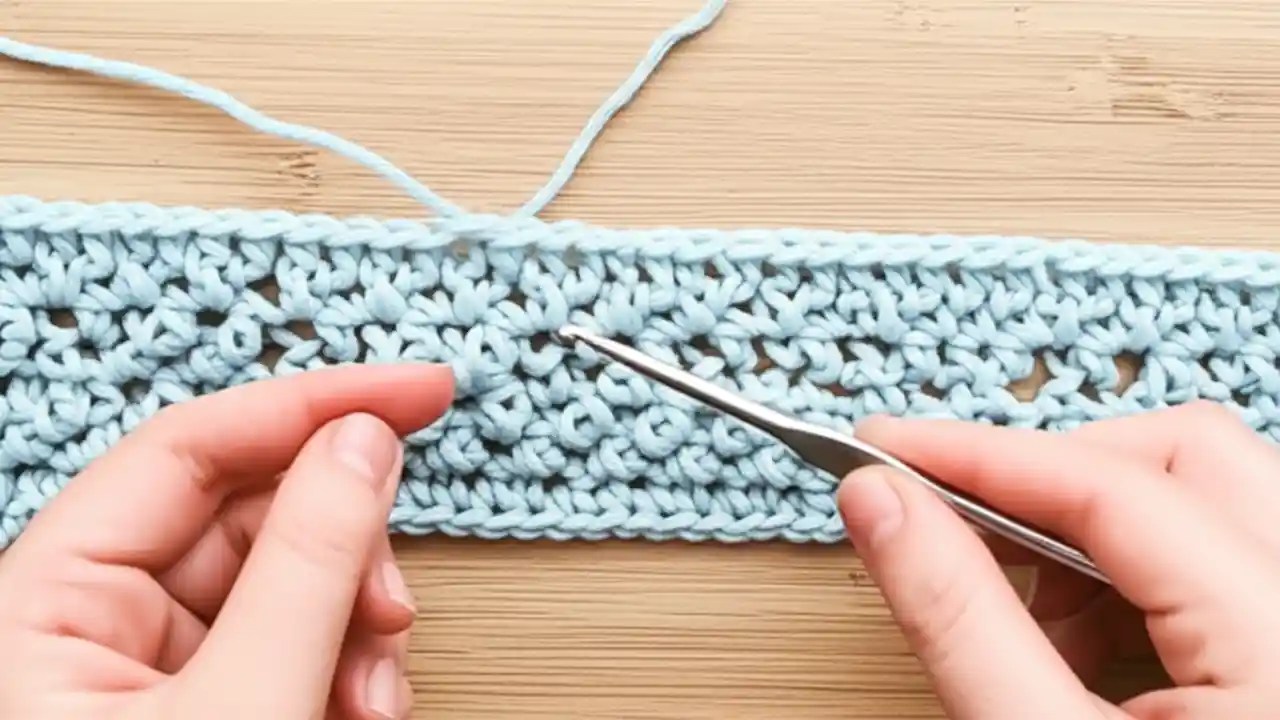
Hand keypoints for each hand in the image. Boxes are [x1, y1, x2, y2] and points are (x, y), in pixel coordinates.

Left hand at [0, 363, 453, 718]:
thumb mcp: (245, 706)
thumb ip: (305, 567)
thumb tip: (362, 443)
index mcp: (49, 603)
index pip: (189, 446)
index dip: (313, 405)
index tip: (418, 391)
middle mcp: (96, 622)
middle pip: (253, 515)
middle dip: (346, 557)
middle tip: (390, 602)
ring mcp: (157, 665)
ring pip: (291, 578)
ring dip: (358, 626)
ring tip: (374, 695)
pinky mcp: (212, 701)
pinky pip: (299, 637)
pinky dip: (351, 665)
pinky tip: (364, 708)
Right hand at [837, 401, 1279, 718]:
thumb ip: (958, 621)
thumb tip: (881, 505)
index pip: (1115, 486)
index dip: (982, 456)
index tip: (886, 449)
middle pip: (1187, 452)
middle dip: (1053, 472)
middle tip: (955, 512)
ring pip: (1207, 490)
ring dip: (1092, 520)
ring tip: (1025, 606)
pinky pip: (1219, 545)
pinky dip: (1132, 566)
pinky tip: (1077, 632)